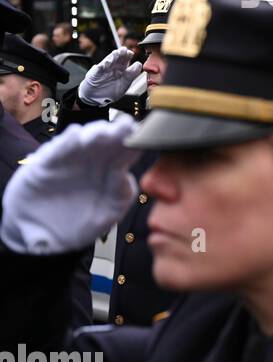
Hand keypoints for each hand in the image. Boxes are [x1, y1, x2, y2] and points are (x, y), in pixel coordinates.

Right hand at [1, 120, 138, 253]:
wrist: (41, 235)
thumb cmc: (77, 227)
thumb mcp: (101, 220)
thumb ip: (117, 201)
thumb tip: (128, 182)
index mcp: (112, 179)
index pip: (125, 160)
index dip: (133, 147)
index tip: (142, 138)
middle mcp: (94, 167)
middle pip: (108, 146)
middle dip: (118, 134)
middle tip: (127, 126)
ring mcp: (71, 163)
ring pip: (85, 143)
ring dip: (94, 134)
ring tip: (103, 131)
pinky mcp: (46, 165)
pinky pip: (57, 152)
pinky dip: (66, 143)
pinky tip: (75, 135)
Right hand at [78, 47, 142, 105]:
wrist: (96, 99)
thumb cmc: (110, 91)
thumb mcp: (124, 84)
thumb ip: (131, 75)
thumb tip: (139, 64)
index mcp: (121, 70)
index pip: (126, 60)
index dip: (129, 56)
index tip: (131, 54)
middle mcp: (113, 68)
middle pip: (118, 58)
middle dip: (122, 53)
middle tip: (125, 50)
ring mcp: (105, 70)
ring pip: (109, 61)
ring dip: (113, 57)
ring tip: (116, 53)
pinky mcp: (96, 74)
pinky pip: (99, 69)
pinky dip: (103, 65)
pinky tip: (106, 63)